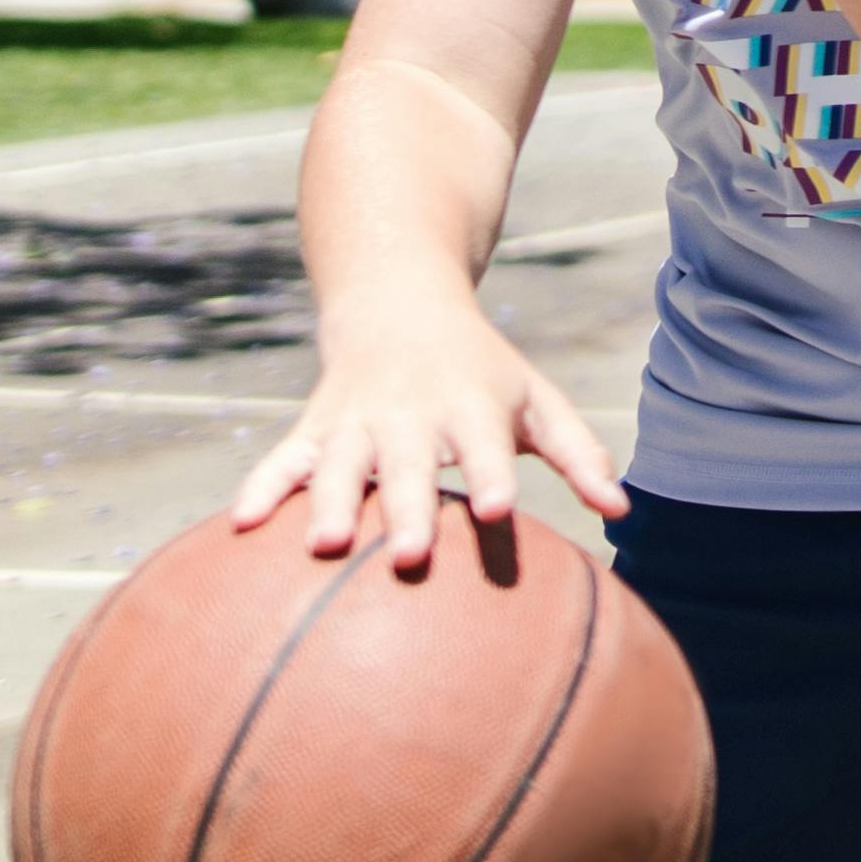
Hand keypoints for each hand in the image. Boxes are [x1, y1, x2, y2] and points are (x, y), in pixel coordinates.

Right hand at [229, 295, 627, 573]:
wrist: (397, 303)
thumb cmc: (483, 372)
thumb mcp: (535, 400)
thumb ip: (578, 453)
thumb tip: (619, 511)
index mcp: (470, 406)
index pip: (484, 446)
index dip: (491, 477)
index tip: (497, 514)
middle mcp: (409, 414)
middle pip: (409, 466)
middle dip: (409, 509)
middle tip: (410, 557)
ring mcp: (356, 422)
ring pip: (340, 465)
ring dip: (330, 503)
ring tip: (324, 547)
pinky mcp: (314, 430)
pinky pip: (284, 460)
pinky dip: (262, 487)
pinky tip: (240, 526)